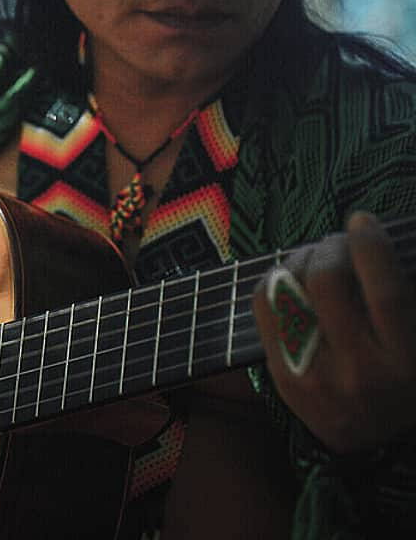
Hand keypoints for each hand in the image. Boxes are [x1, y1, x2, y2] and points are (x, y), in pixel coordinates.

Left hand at [253, 211, 415, 452]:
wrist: (377, 445)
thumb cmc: (405, 382)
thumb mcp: (415, 347)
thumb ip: (399, 299)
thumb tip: (371, 241)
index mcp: (404, 362)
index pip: (385, 291)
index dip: (370, 246)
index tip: (362, 219)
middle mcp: (358, 372)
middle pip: (328, 284)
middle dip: (328, 248)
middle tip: (336, 242)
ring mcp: (314, 377)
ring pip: (288, 293)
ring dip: (298, 260)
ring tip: (313, 257)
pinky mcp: (283, 379)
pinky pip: (264, 310)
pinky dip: (273, 282)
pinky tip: (288, 278)